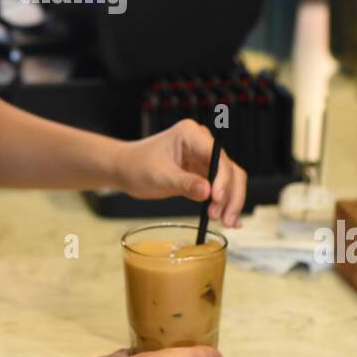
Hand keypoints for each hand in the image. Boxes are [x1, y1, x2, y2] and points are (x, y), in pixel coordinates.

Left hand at [113, 119, 247, 228]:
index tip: (217, 199)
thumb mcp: (159, 176)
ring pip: (230, 180)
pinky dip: (226, 203)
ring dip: (230, 201)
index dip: (222, 179)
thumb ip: (184, 183)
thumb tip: (208, 193)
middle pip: (229, 169)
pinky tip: (230, 219)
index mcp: (191, 134)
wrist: (126, 169)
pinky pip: (221, 187)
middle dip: (229, 194)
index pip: (217, 156)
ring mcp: (205, 157)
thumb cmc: (137, 166)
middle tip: (223, 218)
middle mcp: (202, 142)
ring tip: (225, 222)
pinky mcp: (204, 171)